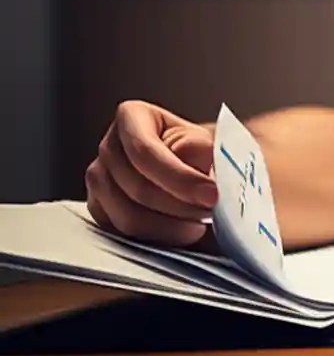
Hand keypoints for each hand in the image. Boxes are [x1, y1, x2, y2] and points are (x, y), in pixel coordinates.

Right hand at [85, 101, 217, 244]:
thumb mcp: (207, 140)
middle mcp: (109, 146)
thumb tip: (190, 154)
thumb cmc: (199, 151)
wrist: (193, 167)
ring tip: (198, 223)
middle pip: (137, 188)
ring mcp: (99, 179)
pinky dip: (156, 238)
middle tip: (211, 212)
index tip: (212, 195)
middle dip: (181, 206)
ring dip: (170, 227)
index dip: (180, 178)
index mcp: (132, 117)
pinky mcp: (101, 210)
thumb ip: (200, 147)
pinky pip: (123, 235)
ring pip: (128, 217)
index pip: (146, 152)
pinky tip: (179, 230)